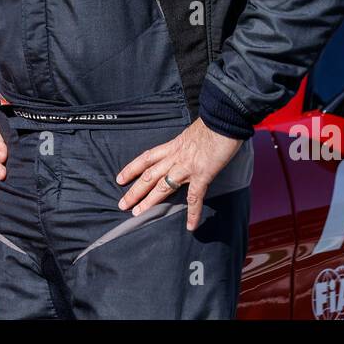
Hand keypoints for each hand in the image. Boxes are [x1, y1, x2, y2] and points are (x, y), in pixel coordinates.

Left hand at [115, 118, 243, 229]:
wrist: (223, 118)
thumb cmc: (212, 122)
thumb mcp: (193, 131)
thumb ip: (188, 142)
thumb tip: (190, 146)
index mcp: (173, 146)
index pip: (147, 158)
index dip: (132, 169)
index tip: (120, 178)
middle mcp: (175, 157)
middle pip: (149, 175)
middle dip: (134, 191)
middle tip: (122, 204)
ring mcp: (187, 166)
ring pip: (162, 186)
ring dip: (149, 202)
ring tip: (138, 215)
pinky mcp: (202, 174)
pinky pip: (194, 197)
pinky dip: (193, 213)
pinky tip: (190, 226)